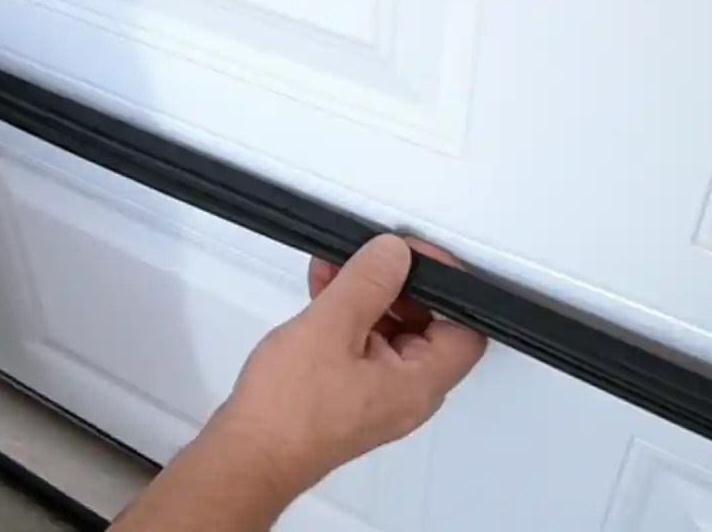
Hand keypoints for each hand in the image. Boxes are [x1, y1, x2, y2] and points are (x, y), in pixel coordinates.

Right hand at [208, 234, 486, 495]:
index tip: (415, 256)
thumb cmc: (287, 413)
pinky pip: (362, 346)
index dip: (447, 286)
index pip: (464, 329)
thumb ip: (368, 283)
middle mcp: (405, 394)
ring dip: (366, 295)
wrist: (247, 456)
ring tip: (335, 269)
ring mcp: (377, 397)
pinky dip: (348, 316)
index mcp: (417, 384)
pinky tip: (323, 293)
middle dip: (397, 284)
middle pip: (427, 326)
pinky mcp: (349, 396)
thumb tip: (395, 254)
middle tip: (372, 257)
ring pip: (390, 332)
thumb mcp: (330, 328)